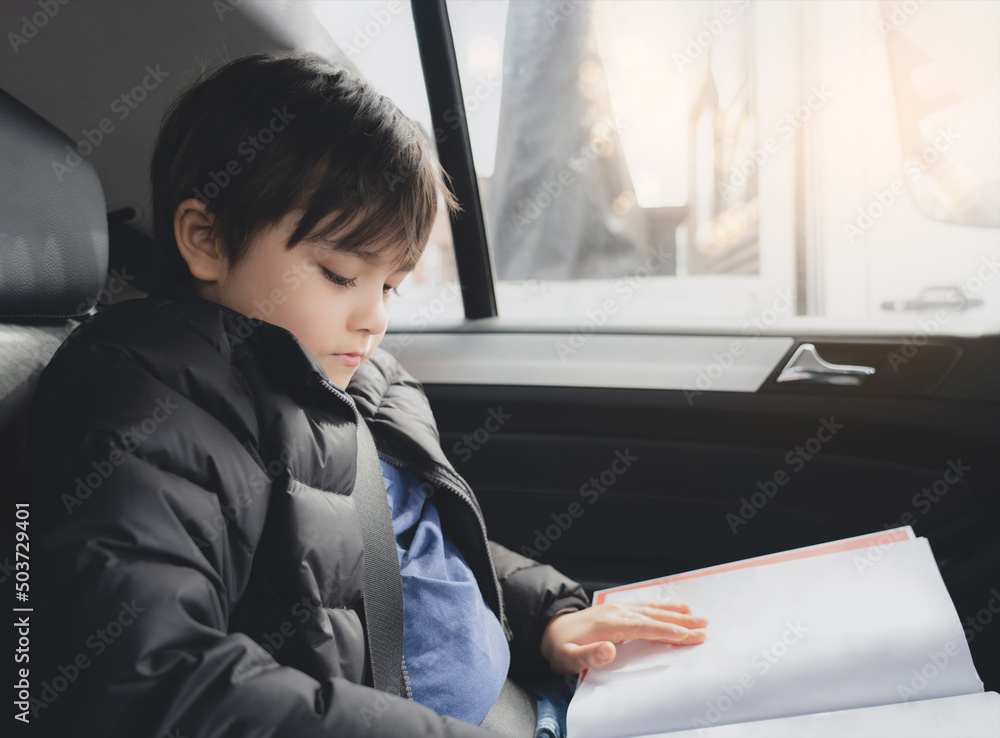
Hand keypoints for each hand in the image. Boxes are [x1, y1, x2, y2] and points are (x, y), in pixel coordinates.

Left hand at [540, 601, 707, 674]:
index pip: (644, 628)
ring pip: (651, 609)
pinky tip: (674, 609)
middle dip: (681, 622)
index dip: (668, 632)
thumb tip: (608, 650)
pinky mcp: (617, 609)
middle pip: (654, 617)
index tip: (689, 636)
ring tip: (697, 616)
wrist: (550, 632)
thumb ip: (588, 656)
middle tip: (705, 627)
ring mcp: (617, 608)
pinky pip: (644, 606)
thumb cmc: (561, 649)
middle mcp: (615, 613)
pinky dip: (662, 607)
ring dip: (675, 613)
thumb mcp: (568, 659)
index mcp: (608, 625)